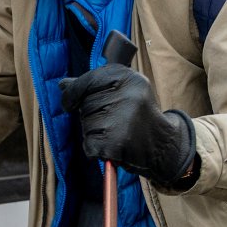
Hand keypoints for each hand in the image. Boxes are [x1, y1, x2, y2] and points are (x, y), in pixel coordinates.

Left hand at [58, 62, 197, 188]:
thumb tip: (63, 85)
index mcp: (130, 78)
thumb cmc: (137, 116)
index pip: (87, 80)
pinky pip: (89, 144)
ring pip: (86, 124)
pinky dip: (95, 149)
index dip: (73, 92)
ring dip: (93, 132)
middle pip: (85, 104)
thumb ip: (94, 86)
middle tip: (114, 121)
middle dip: (90, 115)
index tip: (68, 102)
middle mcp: (129, 96)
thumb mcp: (123, 92)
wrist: (163, 145)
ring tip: (116, 132)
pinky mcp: (117, 142)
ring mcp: (124, 119)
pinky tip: (113, 146)